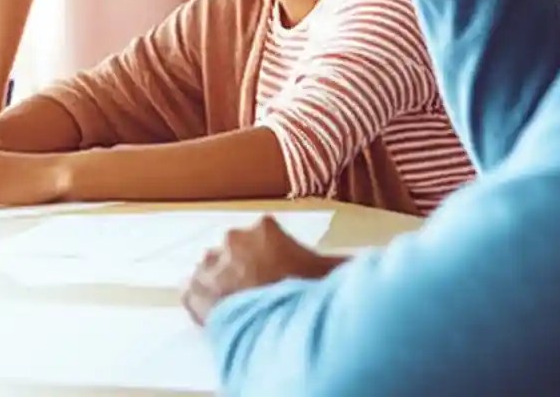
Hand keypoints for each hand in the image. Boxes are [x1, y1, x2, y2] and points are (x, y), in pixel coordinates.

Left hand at [182, 217, 345, 325]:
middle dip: (248, 266)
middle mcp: (233, 241)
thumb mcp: (334, 273)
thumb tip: (366, 258)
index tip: (281, 270)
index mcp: (265, 229)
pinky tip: (216, 312)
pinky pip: (193, 293)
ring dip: (225, 282)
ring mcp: (211, 266)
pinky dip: (203, 301)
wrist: (284, 329)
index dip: (275, 254)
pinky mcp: (196, 293)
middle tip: (264, 289)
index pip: (266, 234)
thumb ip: (340, 260)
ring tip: (242, 304)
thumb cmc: (310, 298)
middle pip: (237, 250)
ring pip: (213, 269)